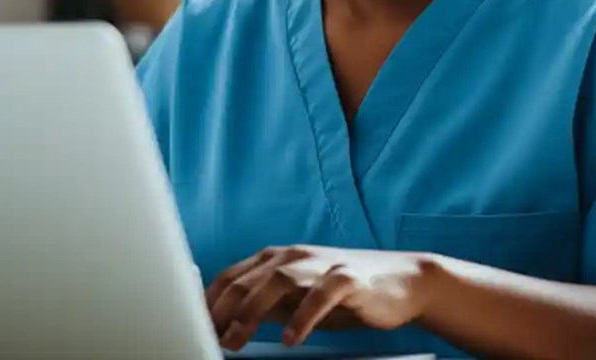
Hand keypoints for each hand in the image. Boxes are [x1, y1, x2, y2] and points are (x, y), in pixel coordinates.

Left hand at [206, 245, 436, 350]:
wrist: (403, 281)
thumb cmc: (345, 293)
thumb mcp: (297, 299)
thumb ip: (264, 305)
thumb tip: (225, 322)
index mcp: (276, 259)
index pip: (230, 276)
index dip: (209, 302)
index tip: (192, 326)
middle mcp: (294, 256)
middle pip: (247, 278)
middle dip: (223, 310)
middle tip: (210, 337)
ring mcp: (321, 264)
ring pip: (277, 280)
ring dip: (252, 311)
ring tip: (237, 339)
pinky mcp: (348, 277)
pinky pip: (320, 295)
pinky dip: (302, 317)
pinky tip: (291, 339)